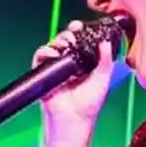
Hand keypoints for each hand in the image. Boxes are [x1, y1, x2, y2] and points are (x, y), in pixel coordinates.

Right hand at [31, 20, 115, 143]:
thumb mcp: (103, 79)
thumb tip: (105, 42)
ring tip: (63, 44)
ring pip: (52, 46)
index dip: (78, 33)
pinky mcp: (44, 74)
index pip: (79, 43)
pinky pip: (40, 57)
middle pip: (64, 41)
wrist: (74, 120)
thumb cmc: (89, 105)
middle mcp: (69, 64)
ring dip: (57, 41)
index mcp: (83, 63)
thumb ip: (105, 60)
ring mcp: (56, 69)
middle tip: (72, 34)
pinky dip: (44, 51)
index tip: (79, 26)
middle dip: (67, 34)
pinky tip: (52, 53)